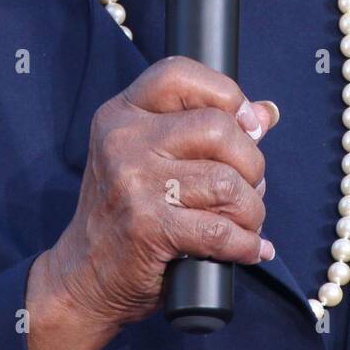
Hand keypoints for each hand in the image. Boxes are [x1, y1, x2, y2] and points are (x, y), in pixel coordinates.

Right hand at [37, 55, 278, 337]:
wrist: (83, 276)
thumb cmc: (126, 213)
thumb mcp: (151, 157)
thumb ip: (204, 129)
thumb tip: (266, 113)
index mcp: (122, 114)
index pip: (179, 73)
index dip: (225, 93)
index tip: (246, 124)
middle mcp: (123, 141)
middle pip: (218, 128)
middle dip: (251, 163)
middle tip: (247, 186)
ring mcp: (133, 184)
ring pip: (227, 183)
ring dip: (252, 209)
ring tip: (245, 222)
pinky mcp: (147, 228)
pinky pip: (221, 230)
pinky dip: (247, 244)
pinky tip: (250, 248)